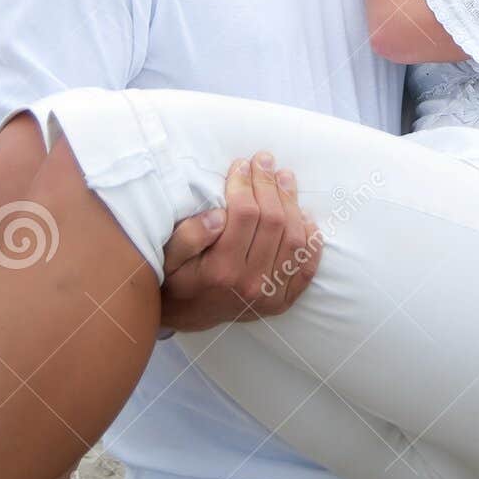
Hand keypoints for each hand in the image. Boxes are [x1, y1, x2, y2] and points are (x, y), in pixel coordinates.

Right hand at [158, 152, 321, 331]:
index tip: (241, 164)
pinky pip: (306, 268)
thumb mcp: (167, 258)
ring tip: (285, 178)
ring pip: (294, 239)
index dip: (245, 184)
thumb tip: (218, 215)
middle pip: (273, 222)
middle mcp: (250, 284)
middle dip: (269, 184)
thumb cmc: (176, 280)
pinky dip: (311, 242)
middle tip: (264, 160)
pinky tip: (305, 218)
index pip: (245, 215)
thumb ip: (188, 236)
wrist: (186, 317)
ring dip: (292, 203)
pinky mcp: (282, 301)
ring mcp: (270, 295)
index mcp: (221, 270)